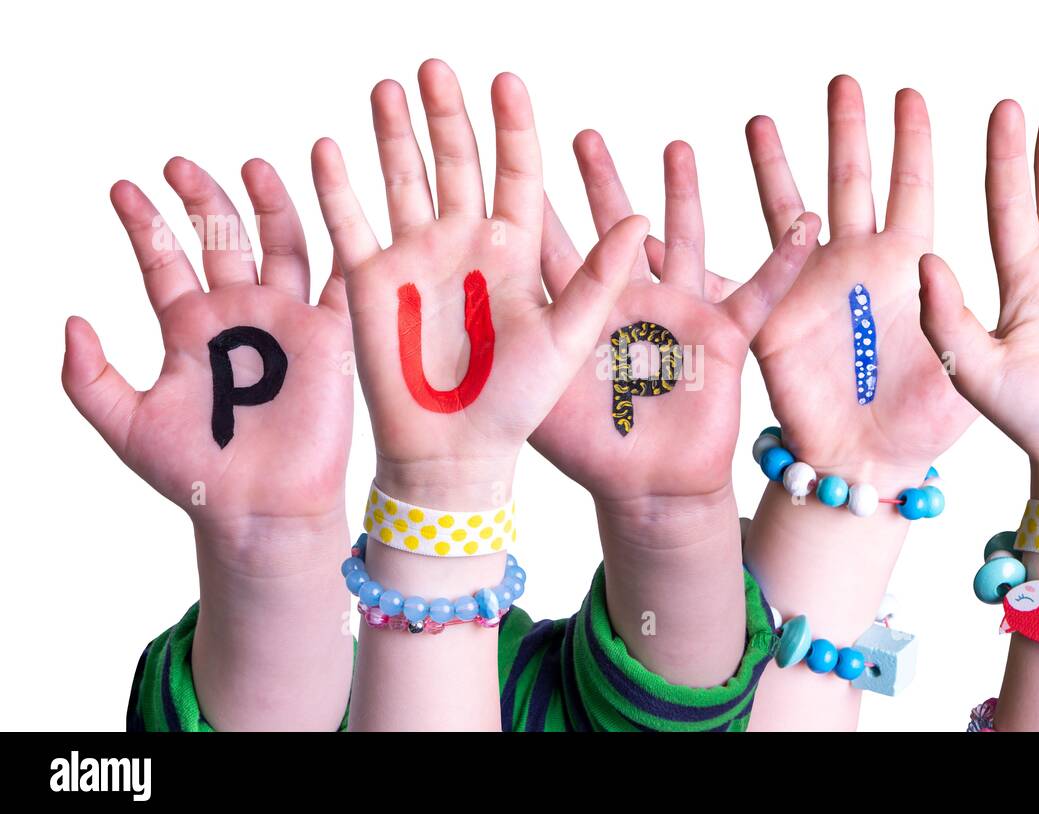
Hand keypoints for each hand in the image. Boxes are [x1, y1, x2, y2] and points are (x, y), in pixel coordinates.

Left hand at [62, 157, 354, 728]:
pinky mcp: (330, 337)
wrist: (260, 509)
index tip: (121, 188)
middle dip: (202, 199)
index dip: (144, 224)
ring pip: (281, 245)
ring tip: (251, 165)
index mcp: (190, 329)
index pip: (165, 260)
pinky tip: (333, 199)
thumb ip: (88, 376)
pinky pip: (339, 279)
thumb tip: (71, 321)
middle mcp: (239, 316)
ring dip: (268, 204)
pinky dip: (341, 239)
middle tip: (178, 163)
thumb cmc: (197, 475)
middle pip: (222, 239)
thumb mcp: (126, 424)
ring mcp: (287, 322)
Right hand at [310, 61, 647, 507]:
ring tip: (388, 87)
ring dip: (394, 134)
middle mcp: (464, 244)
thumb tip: (641, 216)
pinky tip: (329, 146)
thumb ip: (600, 278)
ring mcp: (415, 259)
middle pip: (456, 162)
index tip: (506, 80)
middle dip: (446, 114)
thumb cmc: (517, 404)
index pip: (515, 171)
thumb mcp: (569, 338)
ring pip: (403, 179)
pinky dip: (336, 187)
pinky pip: (349, 223)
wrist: (454, 453)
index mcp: (514, 251)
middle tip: (437, 67)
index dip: (511, 126)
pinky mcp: (369, 282)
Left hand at [531, 132, 818, 500]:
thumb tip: (473, 298)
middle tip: (583, 137)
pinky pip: (759, 292)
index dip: (539, 206)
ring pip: (683, 239)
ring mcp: (678, 313)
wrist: (650, 488)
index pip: (556, 249)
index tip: (514, 158)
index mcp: (582, 315)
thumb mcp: (544, 391)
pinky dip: (783, 260)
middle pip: (614, 229)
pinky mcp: (723, 334)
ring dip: (682, 194)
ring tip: (676, 146)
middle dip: (602, 184)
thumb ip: (521, 341)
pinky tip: (803, 222)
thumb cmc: (591, 449)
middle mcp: (629, 303)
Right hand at [745, 78, 973, 490]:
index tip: (907, 94)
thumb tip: (929, 263)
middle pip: (848, 180)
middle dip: (845, 129)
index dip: (911, 141)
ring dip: (774, 165)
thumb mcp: (962, 366)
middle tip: (841, 82)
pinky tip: (689, 212)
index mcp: (906, 267)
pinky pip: (737, 274)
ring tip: (761, 121)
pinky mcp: (770, 317)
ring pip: (787, 209)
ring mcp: (808, 286)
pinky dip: (717, 245)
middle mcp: (855, 266)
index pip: (911, 187)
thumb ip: (951, 315)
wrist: (869, 461)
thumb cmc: (924, 420)